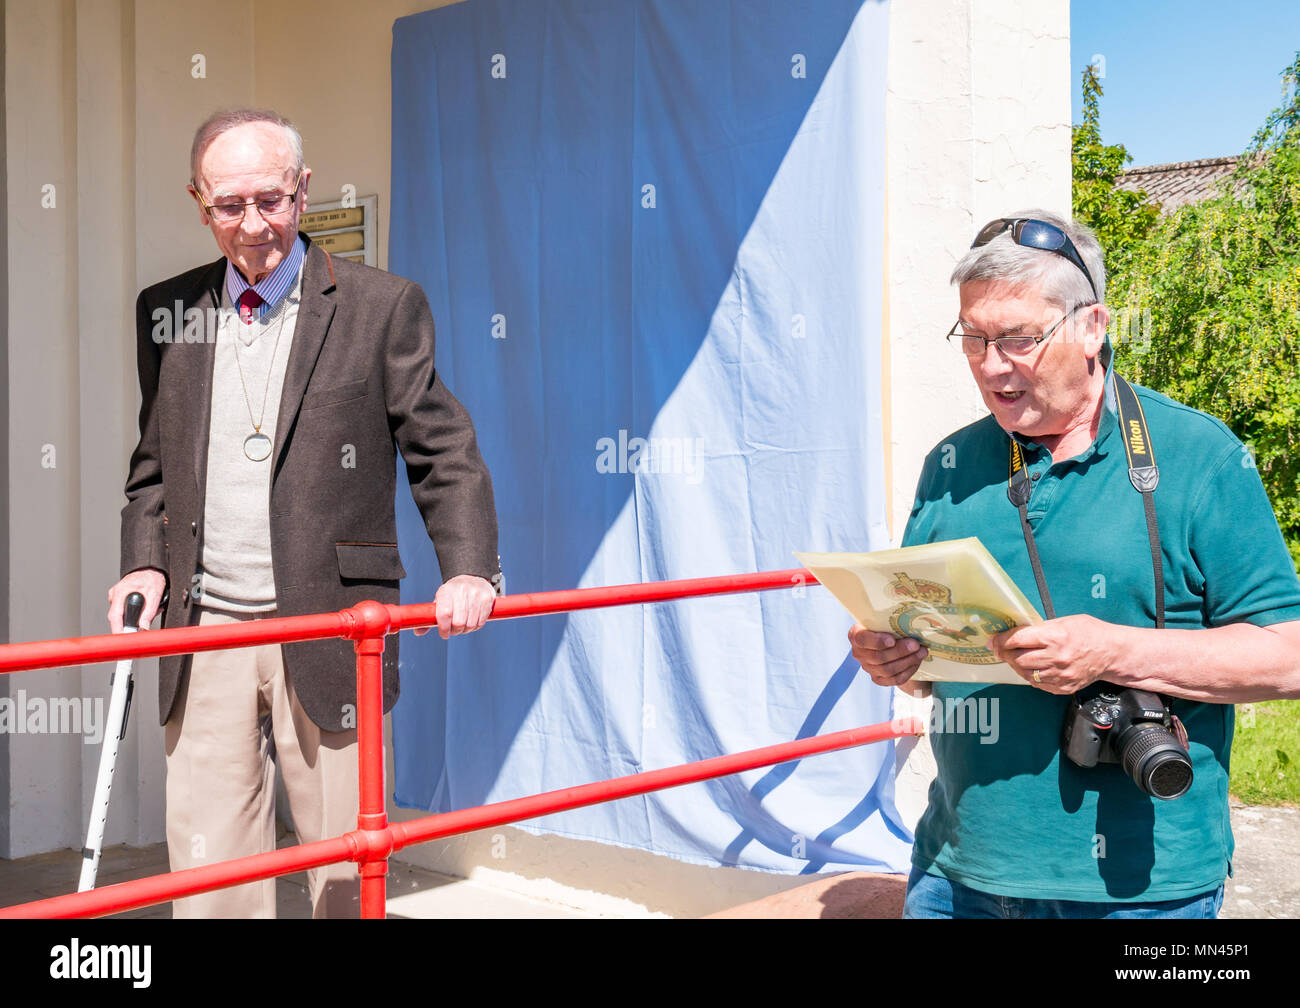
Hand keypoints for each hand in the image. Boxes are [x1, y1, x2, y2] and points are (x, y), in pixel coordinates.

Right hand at [106, 568, 167, 632]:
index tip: (122, 639)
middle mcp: (115, 594)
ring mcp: (116, 595)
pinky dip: (136, 611)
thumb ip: (149, 612)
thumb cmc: (152, 577)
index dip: (117, 630)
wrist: (152, 568)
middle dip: (132, 623)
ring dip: (137, 616)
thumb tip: (143, 627)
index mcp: (121, 592)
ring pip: (124, 614)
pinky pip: (126, 608)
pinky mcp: (120, 597)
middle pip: (118, 617)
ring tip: (151, 609)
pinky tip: (147, 606)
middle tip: (144, 625)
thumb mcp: (155, 594)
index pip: (114, 616)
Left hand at [416, 574, 495, 639]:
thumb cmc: (452, 594)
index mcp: (446, 591)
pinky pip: (481, 621)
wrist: (472, 577)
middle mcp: (461, 590)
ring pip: (471, 624)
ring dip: (466, 630)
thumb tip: (418, 632)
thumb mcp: (440, 600)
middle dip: (455, 631)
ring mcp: (476, 594)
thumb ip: (429, 617)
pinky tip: (472, 622)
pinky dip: (476, 626)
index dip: (443, 628)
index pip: (444, 614)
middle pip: (458, 622)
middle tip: (454, 630)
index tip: (444, 634)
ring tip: (463, 627)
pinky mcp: (487, 598)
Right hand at [848, 623, 930, 696]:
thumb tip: (913, 620)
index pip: (862, 640)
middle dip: (900, 651)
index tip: (892, 640)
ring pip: (887, 669)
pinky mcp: (878, 679)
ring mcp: (868, 668)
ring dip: (908, 661)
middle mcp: (859, 653)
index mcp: (856, 635)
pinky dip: (908, 671)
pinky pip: (894, 679)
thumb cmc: (887, 626)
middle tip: (916, 644)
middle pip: (878, 657)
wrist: (890, 641)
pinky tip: (917, 662)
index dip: (877, 642)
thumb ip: (890, 620)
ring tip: (922, 652)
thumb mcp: (884, 619)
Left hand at [990, 614, 1118, 693]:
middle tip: (1000, 649)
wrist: (1112, 653)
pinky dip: (1030, 676)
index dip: (1001, 640)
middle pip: (1019, 659)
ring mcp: (1060, 675)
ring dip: (1016, 665)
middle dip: (1006, 654)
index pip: (1018, 640)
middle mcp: (1057, 658)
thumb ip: (1040, 627)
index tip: (993, 640)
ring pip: (1025, 674)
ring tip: (1014, 658)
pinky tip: (1030, 667)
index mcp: (1055, 637)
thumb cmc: (1090, 633)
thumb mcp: (1064, 621)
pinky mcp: (1063, 687)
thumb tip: (1018, 631)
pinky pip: (1038, 684)